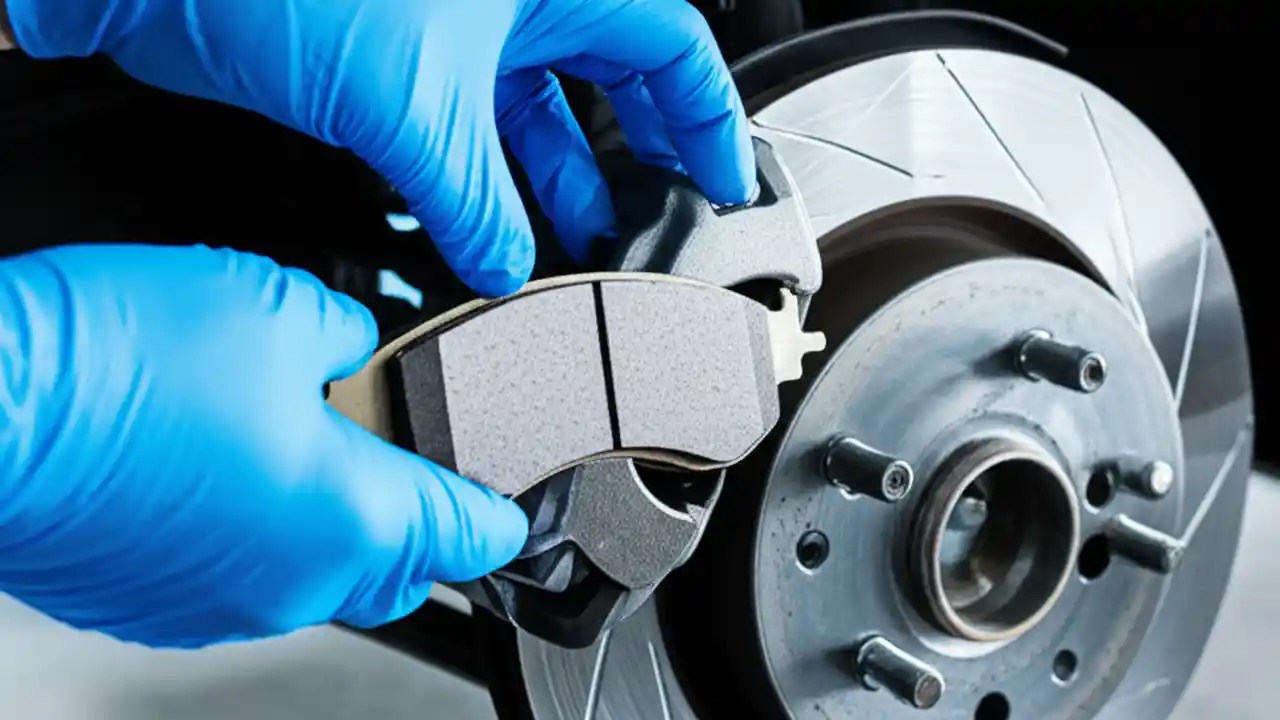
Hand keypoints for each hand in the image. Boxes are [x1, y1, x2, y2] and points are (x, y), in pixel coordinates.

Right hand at [0, 244, 527, 648]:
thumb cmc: (117, 363)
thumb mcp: (278, 305)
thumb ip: (345, 334)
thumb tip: (350, 346)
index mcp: (353, 517)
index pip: (469, 536)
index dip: (502, 514)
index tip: (512, 505)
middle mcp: (296, 582)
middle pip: (401, 569)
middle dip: (420, 522)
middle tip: (407, 459)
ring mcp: (222, 606)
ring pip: (319, 577)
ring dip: (331, 523)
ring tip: (299, 443)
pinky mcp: (158, 606)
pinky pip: (242, 580)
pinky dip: (257, 535)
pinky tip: (224, 470)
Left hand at [5, 0, 756, 295]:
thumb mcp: (416, 108)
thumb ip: (473, 204)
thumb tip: (503, 266)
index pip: (666, 45)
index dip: (705, 117)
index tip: (723, 180)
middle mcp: (508, 0)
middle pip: (606, 76)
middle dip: (633, 153)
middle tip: (658, 217)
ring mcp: (451, 29)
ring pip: (529, 111)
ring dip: (551, 182)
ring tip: (579, 244)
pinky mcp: (394, 63)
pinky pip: (463, 132)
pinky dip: (479, 186)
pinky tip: (489, 235)